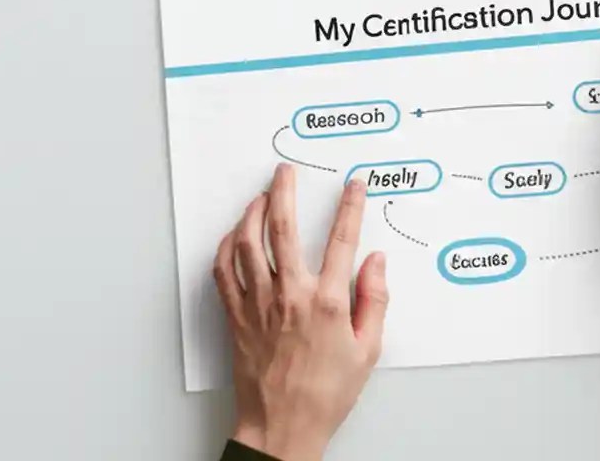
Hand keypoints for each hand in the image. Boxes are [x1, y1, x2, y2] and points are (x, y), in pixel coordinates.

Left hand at [213, 164, 388, 460]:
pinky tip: (234, 237)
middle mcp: (290, 297)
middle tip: (285, 172)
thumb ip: (374, 300)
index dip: (349, 207)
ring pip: (246, 243)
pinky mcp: (236, 317)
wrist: (282, 427)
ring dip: (252, 213)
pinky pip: (223, 271)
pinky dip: (226, 247)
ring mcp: (258, 305)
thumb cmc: (325, 394)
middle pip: (283, 228)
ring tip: (260, 198)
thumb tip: (376, 263)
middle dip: (284, 191)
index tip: (353, 186)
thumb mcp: (368, 351)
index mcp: (328, 303)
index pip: (341, 240)